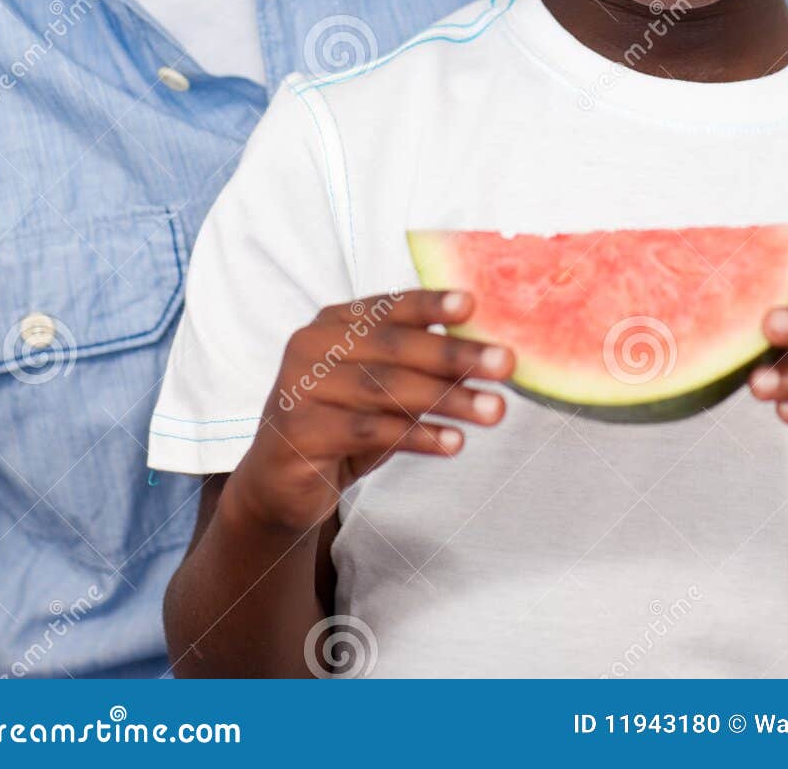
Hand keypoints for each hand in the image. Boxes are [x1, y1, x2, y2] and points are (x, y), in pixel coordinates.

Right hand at [223, 289, 512, 534]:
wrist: (281, 484)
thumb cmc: (343, 424)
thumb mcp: (383, 390)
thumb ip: (419, 367)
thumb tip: (485, 351)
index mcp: (334, 322)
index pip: (389, 306)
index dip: (432, 303)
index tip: (473, 304)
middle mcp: (312, 344)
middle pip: (395, 346)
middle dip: (456, 355)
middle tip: (506, 364)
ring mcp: (301, 386)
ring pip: (387, 389)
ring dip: (448, 399)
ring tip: (495, 411)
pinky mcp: (300, 431)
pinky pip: (369, 430)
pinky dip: (417, 436)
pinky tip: (453, 442)